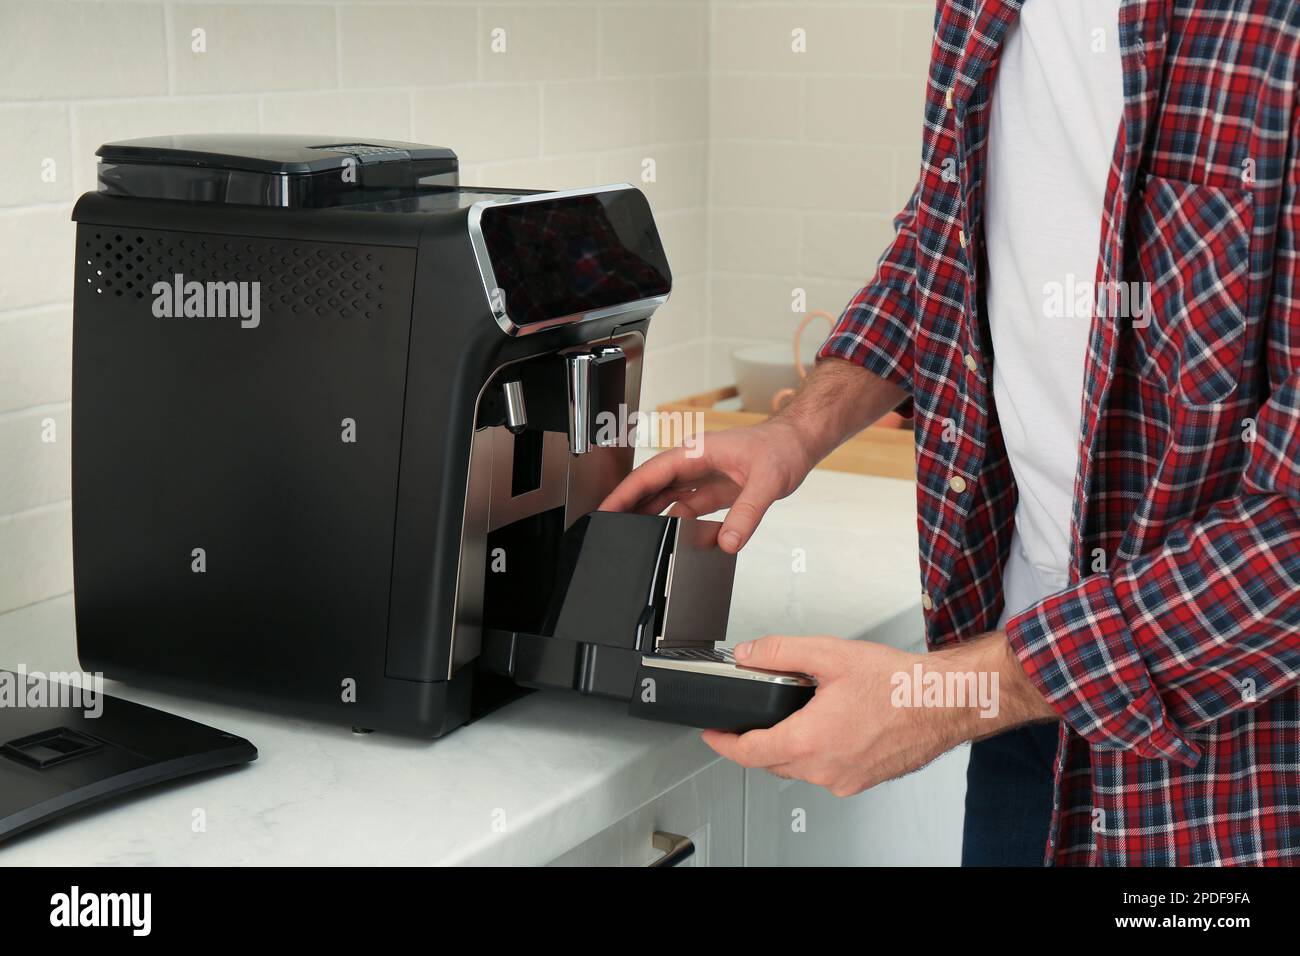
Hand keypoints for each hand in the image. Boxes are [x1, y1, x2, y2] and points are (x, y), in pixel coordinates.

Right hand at [598, 420, 815, 552]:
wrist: (799, 443)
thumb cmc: (782, 448)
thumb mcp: (767, 482)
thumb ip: (746, 514)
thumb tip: (727, 541)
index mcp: (697, 452)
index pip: (651, 473)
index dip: (625, 491)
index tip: (606, 508)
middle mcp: (694, 464)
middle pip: (651, 486)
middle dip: (628, 506)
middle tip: (607, 528)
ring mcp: (702, 477)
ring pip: (665, 498)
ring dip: (649, 515)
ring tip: (630, 537)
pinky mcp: (713, 490)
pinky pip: (686, 508)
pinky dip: (676, 523)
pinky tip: (672, 538)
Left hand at [701, 632, 1056, 795]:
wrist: (945, 701)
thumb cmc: (899, 683)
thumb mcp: (829, 654)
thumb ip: (780, 653)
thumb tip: (748, 654)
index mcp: (810, 740)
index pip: (748, 752)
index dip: (723, 742)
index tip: (712, 734)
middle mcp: (825, 769)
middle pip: (772, 761)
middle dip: (757, 740)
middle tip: (752, 717)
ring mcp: (845, 780)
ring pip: (800, 767)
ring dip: (791, 745)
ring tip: (800, 712)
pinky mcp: (863, 780)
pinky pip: (827, 771)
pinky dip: (819, 751)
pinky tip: (832, 725)